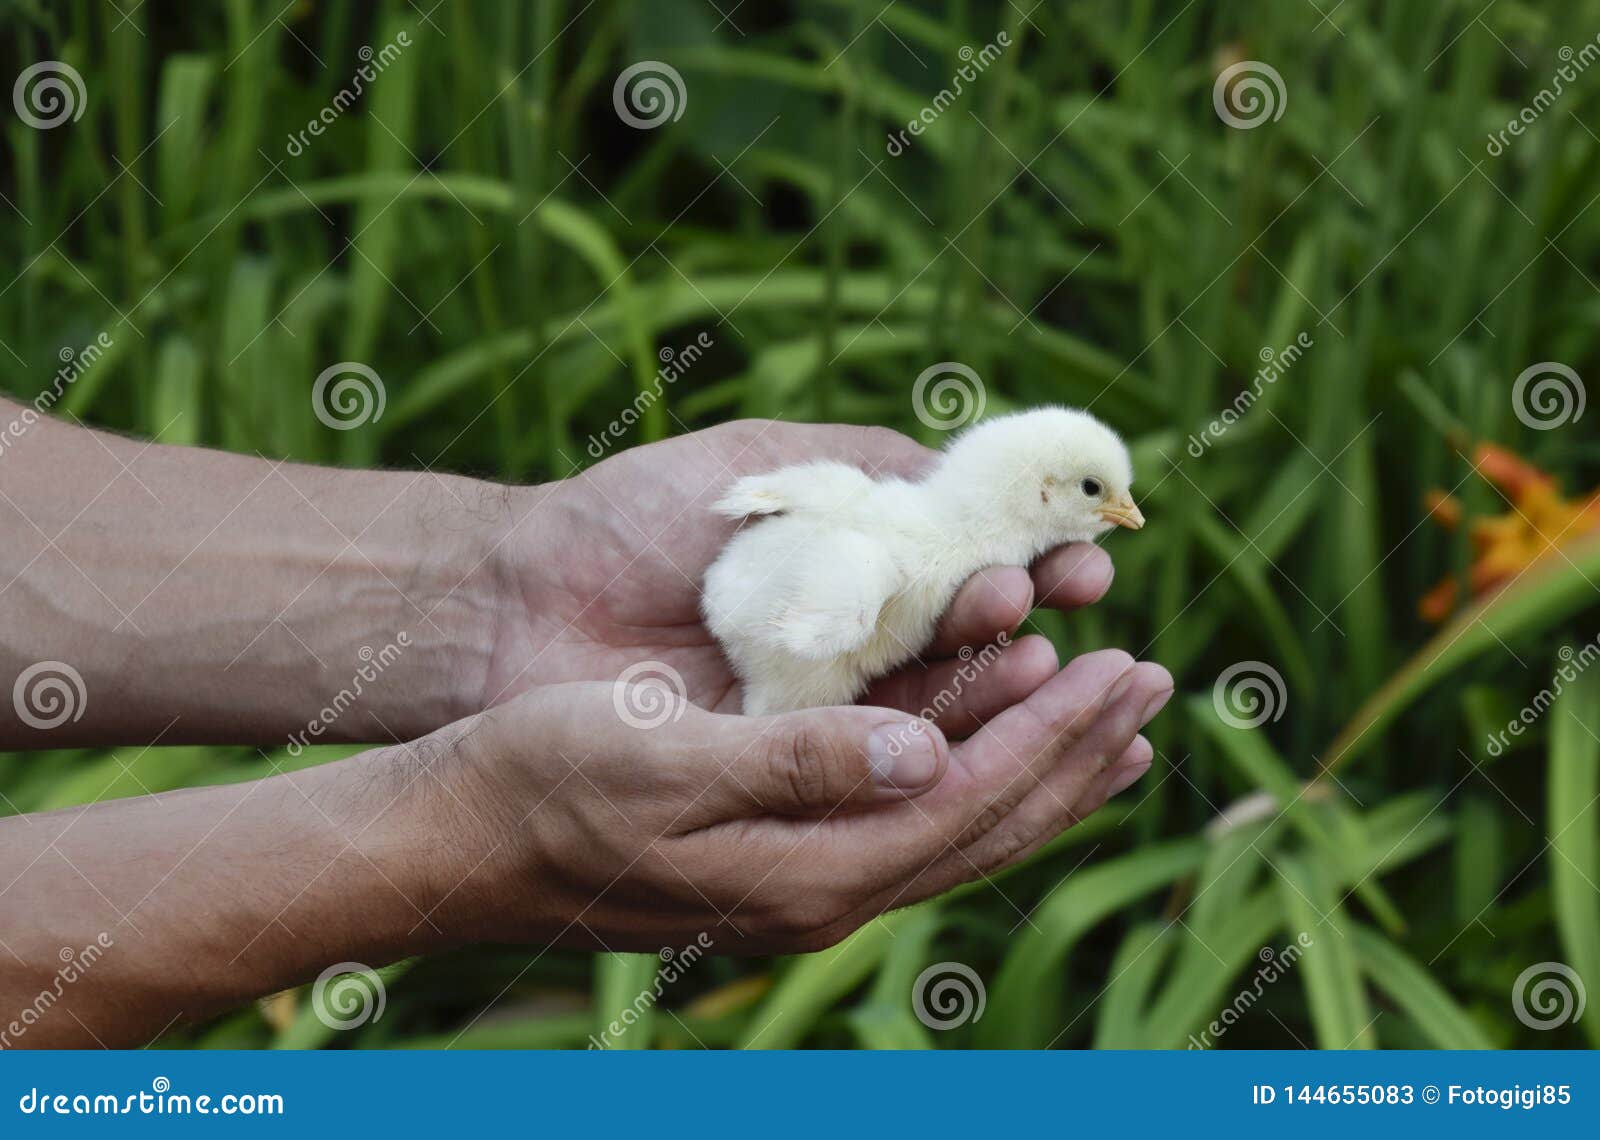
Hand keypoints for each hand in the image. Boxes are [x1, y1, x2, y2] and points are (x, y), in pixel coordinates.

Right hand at [417, 649, 1172, 952]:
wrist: (456, 837)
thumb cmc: (541, 780)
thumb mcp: (662, 759)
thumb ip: (798, 763)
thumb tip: (931, 755)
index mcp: (808, 871)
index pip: (970, 800)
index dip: (1054, 735)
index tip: (1125, 669)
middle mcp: (823, 891)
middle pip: (988, 825)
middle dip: (1078, 753)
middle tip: (1158, 684)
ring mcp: (802, 881)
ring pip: (958, 829)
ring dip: (1042, 769)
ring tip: (1112, 722)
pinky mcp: (778, 857)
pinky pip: (909, 819)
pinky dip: (973, 775)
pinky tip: (988, 743)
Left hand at [483, 420, 1118, 732]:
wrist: (518, 595)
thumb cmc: (635, 517)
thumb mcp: (771, 467)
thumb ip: (877, 474)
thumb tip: (990, 481)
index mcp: (858, 568)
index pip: (973, 574)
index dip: (1035, 566)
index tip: (1085, 555)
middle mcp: (853, 646)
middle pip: (971, 648)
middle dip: (1035, 625)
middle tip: (1086, 606)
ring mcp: (820, 712)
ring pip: (934, 711)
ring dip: (1000, 687)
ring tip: (1048, 656)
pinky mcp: (783, 767)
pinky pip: (871, 764)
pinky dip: (930, 744)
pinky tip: (977, 718)